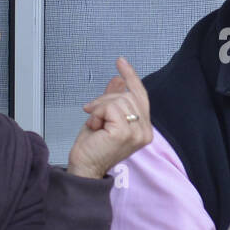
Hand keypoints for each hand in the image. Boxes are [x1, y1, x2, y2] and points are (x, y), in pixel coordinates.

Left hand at [67, 57, 152, 179]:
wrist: (84, 167)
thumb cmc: (93, 147)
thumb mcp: (104, 118)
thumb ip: (114, 100)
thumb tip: (118, 80)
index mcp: (144, 129)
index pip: (141, 96)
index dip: (131, 77)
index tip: (121, 61)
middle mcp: (145, 131)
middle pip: (128, 95)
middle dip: (106, 99)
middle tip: (91, 112)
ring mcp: (137, 133)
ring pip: (119, 100)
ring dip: (100, 108)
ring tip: (94, 123)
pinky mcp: (124, 132)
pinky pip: (110, 108)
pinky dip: (98, 113)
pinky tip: (94, 126)